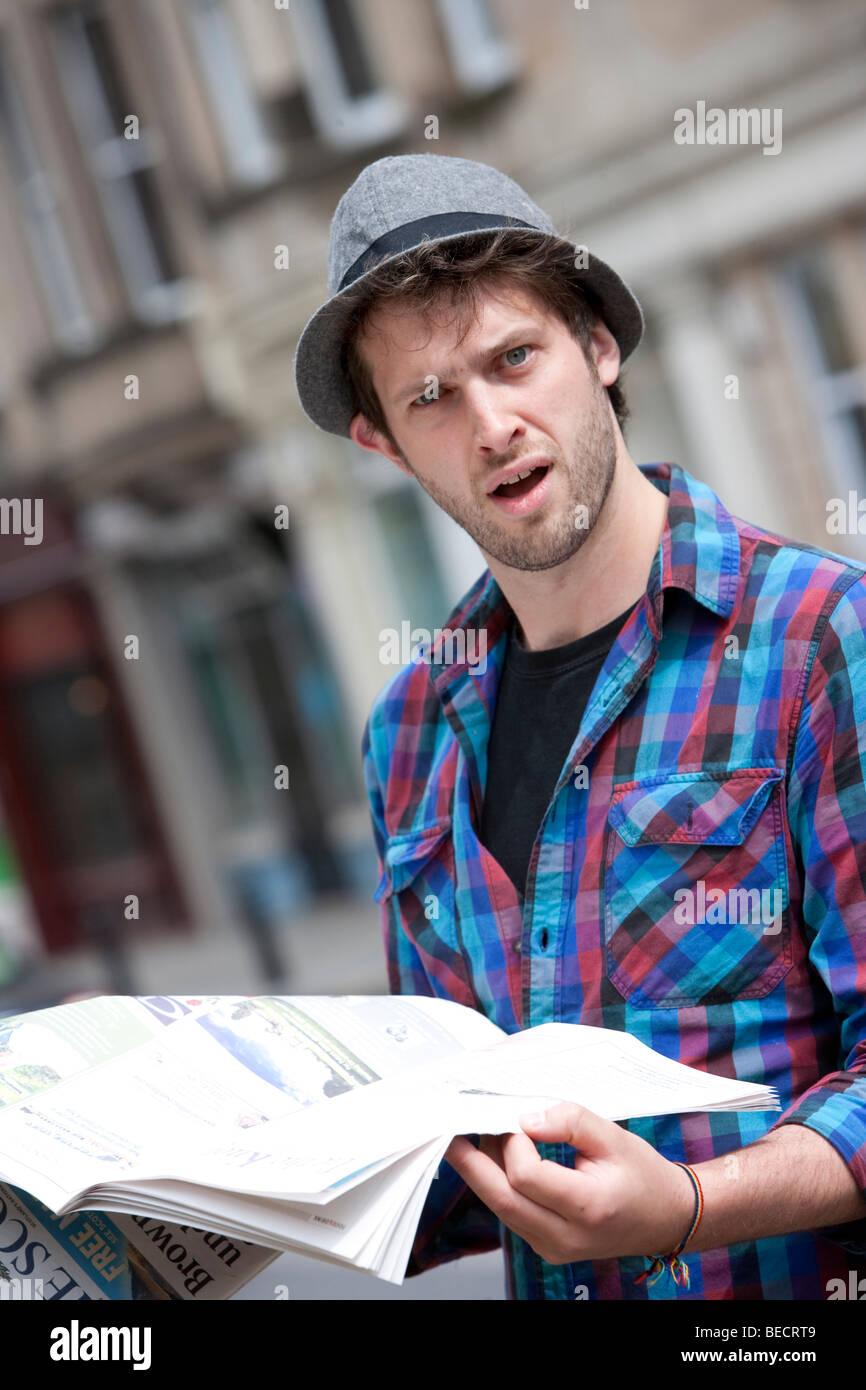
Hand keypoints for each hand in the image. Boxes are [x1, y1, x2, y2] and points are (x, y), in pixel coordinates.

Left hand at [444, 1102, 695, 1265]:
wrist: (665, 1217)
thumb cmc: (642, 1175)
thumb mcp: (613, 1136)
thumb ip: (570, 1120)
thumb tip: (524, 1117)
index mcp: (588, 1207)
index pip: (527, 1177)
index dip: (513, 1143)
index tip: (517, 1116)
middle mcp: (566, 1237)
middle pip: (501, 1200)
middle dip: (471, 1162)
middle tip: (451, 1129)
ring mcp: (553, 1247)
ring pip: (501, 1208)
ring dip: (483, 1171)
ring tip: (475, 1135)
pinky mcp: (545, 1246)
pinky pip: (512, 1214)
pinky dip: (499, 1184)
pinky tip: (496, 1157)